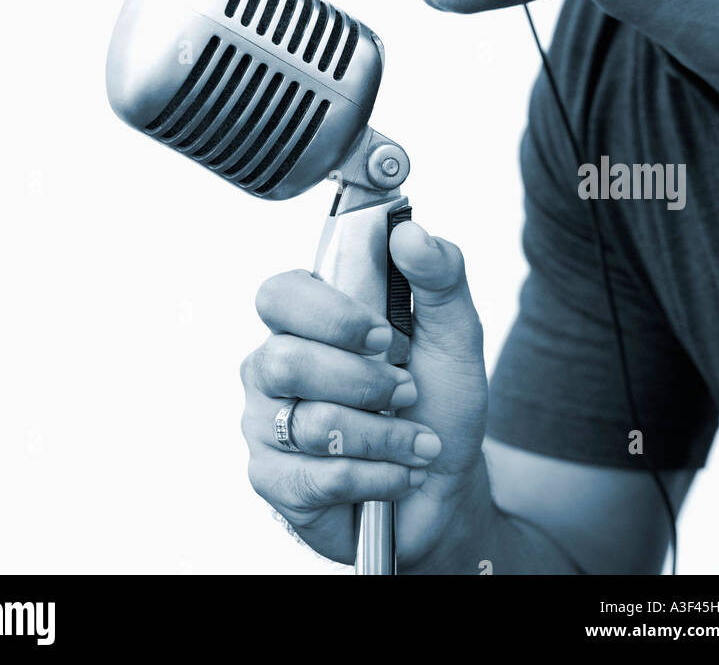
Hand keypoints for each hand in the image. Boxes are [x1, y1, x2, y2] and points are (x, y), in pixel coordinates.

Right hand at [240, 221, 490, 569]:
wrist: (444, 485)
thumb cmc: (438, 401)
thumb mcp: (454, 335)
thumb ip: (439, 276)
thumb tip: (409, 233)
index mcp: (306, 319)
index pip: (279, 296)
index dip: (328, 317)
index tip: (383, 336)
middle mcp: (273, 365)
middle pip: (286, 362)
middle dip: (363, 384)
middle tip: (409, 391)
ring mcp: (264, 424)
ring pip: (308, 424)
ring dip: (384, 436)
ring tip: (419, 442)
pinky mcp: (271, 479)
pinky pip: (315, 479)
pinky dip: (375, 477)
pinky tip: (399, 474)